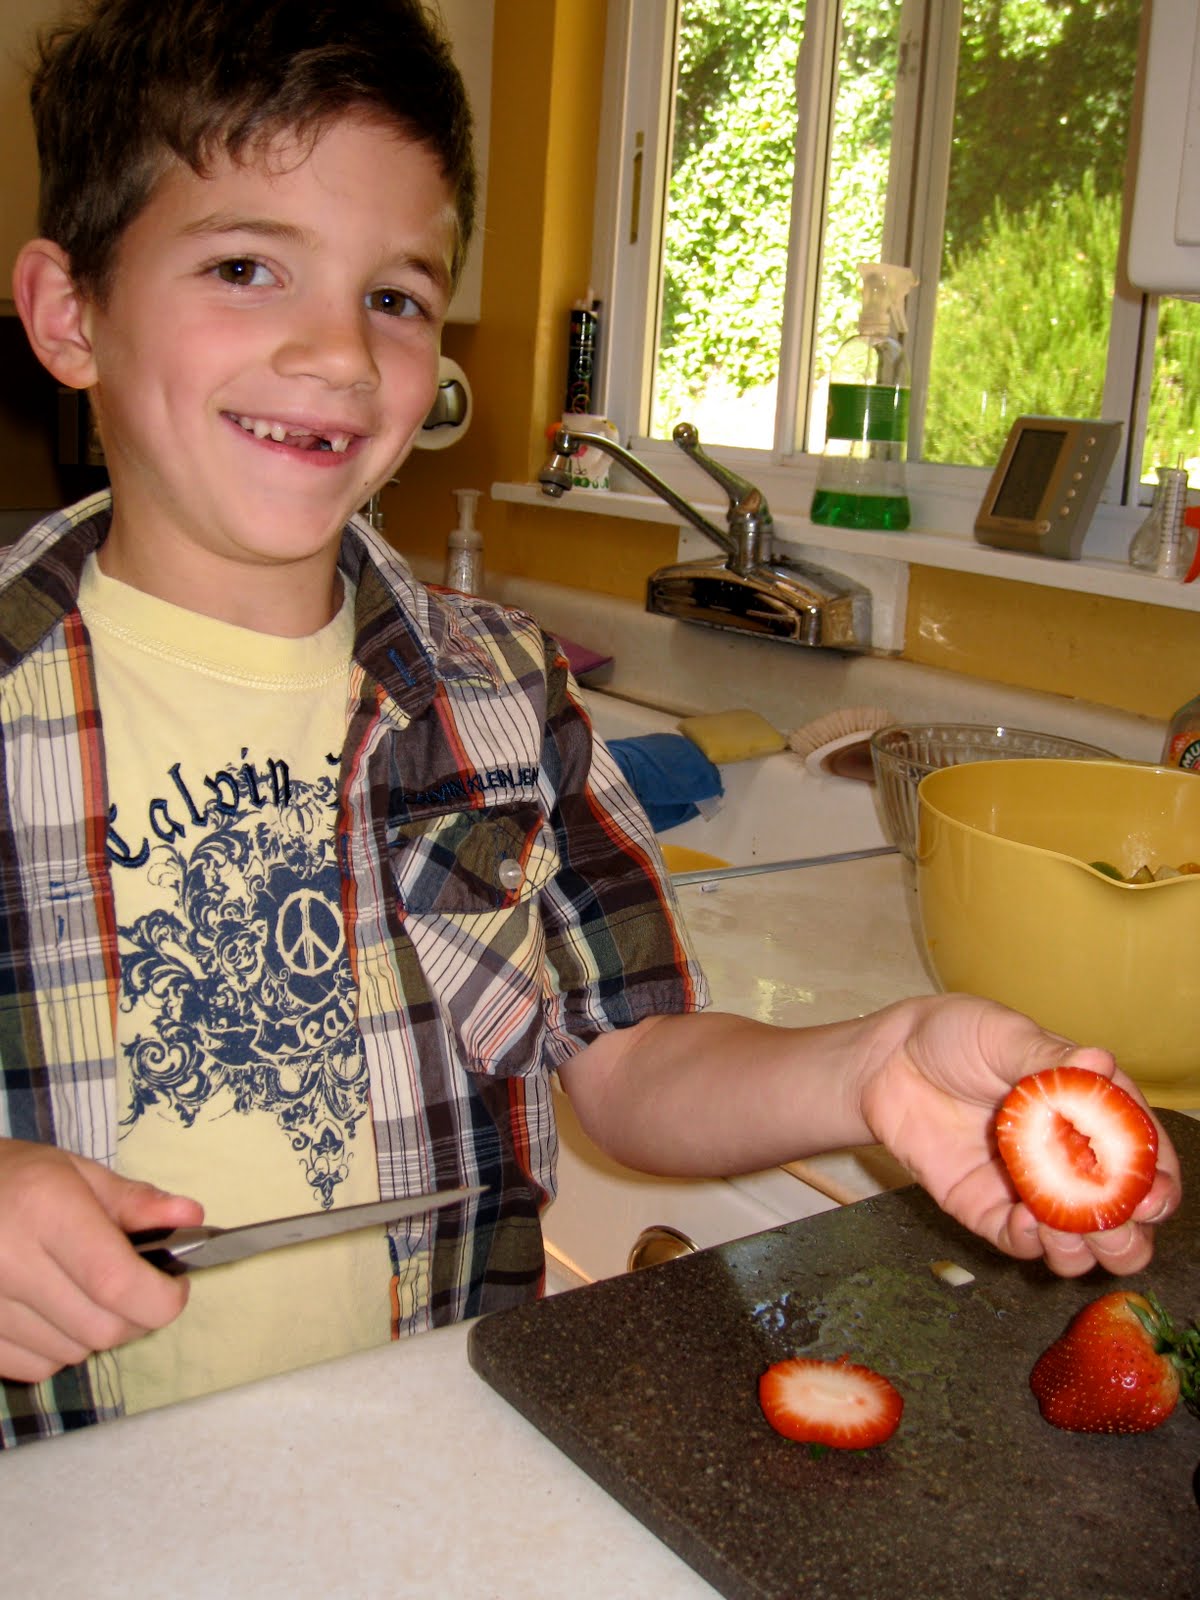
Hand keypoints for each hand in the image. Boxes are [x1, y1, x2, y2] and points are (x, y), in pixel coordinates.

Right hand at [0, 1138, 203, 1382]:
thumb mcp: (73, 1171)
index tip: (176, 1286)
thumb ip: (133, 1201)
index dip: (161, 1297)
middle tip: (137, 1286)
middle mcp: (10, 1262)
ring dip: (95, 1332)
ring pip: (72, 1353)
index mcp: (45, 1209)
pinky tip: (48, 1311)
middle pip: (102, 1328)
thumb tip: (192, 1217)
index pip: (117, 1283)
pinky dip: (55, 1349)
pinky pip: (35, 1368)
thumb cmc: (9, 1178)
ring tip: (84, 1292)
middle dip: (136, 1315)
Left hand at [856, 995, 1181, 1277]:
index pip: (1146, 1158)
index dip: (1158, 1182)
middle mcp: (1073, 1158)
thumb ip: (1049, 1060)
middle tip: (1110, 1218)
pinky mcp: (991, 1211)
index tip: (1151, 1194)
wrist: (888, 1061)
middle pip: (1127, 1219)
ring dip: (1085, 1247)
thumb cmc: (955, 1036)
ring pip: (1084, 1246)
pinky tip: (1025, 1219)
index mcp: (1094, 1112)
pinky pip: (1024, 1245)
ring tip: (1062, 1222)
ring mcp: (1034, 1191)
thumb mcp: (1004, 1036)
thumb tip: (1100, 1060)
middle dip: (1129, 1230)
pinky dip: (1033, 1243)